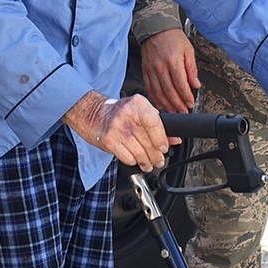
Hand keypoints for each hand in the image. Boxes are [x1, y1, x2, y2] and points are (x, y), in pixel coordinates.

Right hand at [64, 91, 178, 170]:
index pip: (155, 124)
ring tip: (149, 163)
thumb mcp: (140, 112)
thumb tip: (175, 139)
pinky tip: (134, 159)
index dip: (162, 140)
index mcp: (138, 104)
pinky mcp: (109, 141)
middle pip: (148, 142)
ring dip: (147, 162)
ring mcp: (117, 128)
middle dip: (156, 155)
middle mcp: (127, 115)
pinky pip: (128, 158)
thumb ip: (158, 124)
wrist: (93, 114)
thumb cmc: (118, 113)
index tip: (164, 148)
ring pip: (139, 153)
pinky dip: (134, 162)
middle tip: (159, 159)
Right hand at [139, 28, 200, 112]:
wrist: (155, 28)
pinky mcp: (145, 70)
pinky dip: (154, 98)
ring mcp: (151, 69)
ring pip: (158, 92)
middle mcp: (161, 67)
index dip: (186, 96)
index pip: (180, 84)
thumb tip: (196, 84)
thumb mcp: (188, 50)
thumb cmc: (172, 37)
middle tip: (183, 111)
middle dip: (177, 104)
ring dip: (166, 104)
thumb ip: (192, 69)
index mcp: (173, 62)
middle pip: (169, 91)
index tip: (190, 103)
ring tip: (173, 111)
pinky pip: (149, 87)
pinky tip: (159, 104)